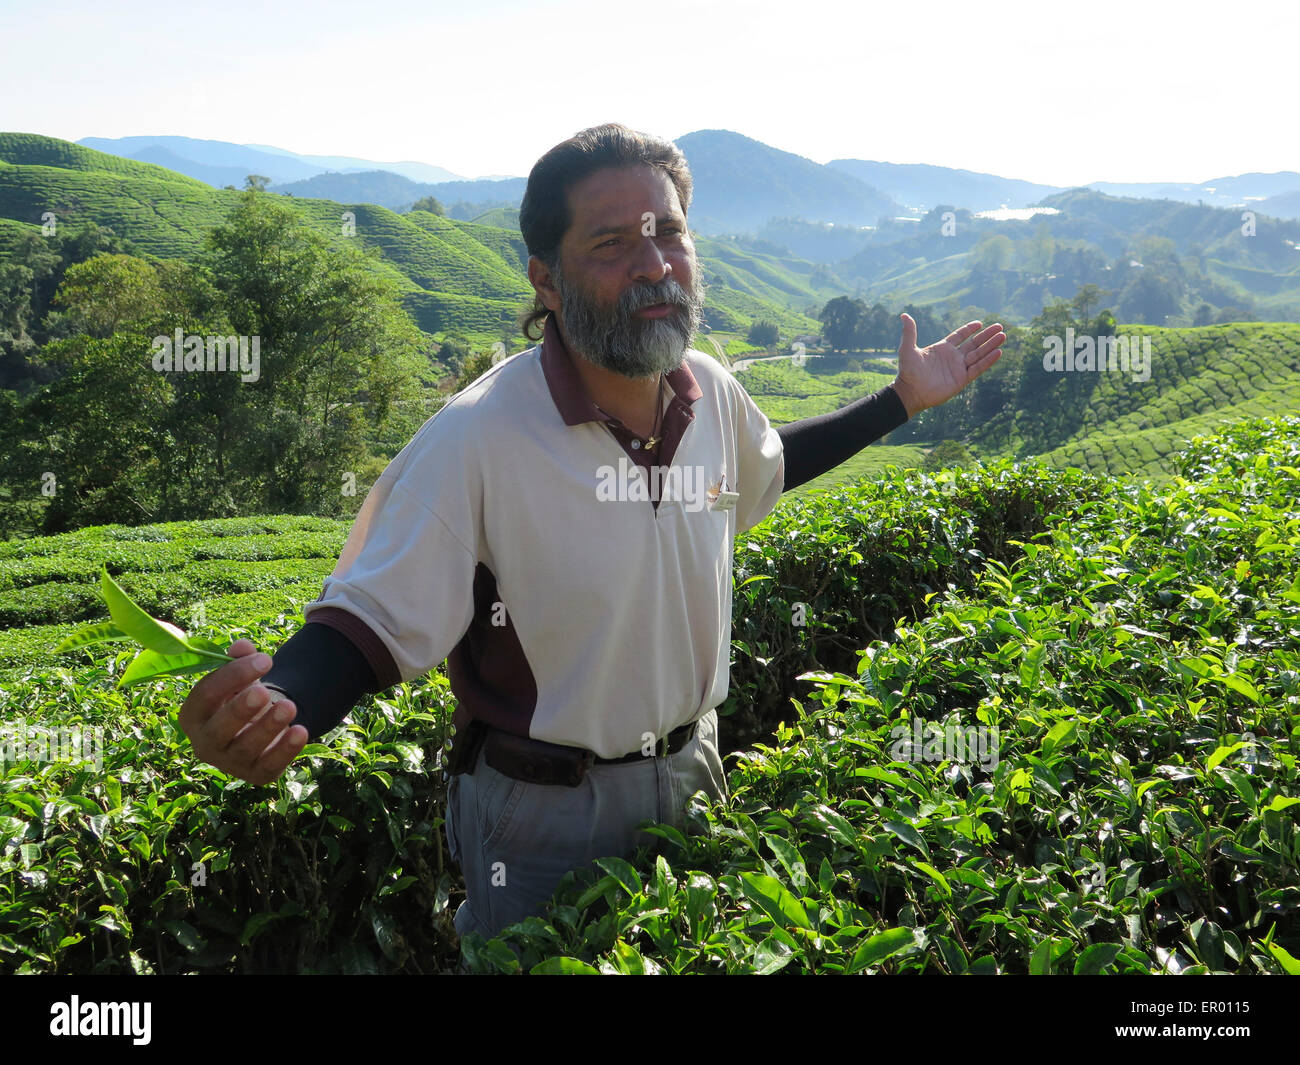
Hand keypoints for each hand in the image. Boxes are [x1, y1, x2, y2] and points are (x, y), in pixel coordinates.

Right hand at [178, 639, 307, 784]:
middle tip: (265, 692)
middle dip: (241, 710)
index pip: (206, 695)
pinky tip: (300, 731)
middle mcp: (204, 743)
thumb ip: (240, 660)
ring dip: (268, 727)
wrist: (260, 726)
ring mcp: (229, 763)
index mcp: (193, 715)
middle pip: (219, 729)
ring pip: (245, 748)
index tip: (265, 659)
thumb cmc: (242, 697)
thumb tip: (242, 647)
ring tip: (289, 706)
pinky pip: (269, 766)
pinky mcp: (255, 775)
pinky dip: (286, 750)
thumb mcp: (240, 678)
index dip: (233, 675)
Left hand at [891, 313, 1004, 417]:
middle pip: (974, 344)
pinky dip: (988, 361)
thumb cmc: (908, 371)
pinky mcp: (962, 379)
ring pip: (979, 354)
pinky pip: (978, 368)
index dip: (969, 329)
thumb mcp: (908, 349)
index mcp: (942, 348)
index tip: (980, 323)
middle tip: (999, 327)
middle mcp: (953, 357)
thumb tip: (904, 314)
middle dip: (986, 336)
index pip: (959, 336)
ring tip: (1003, 336)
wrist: (911, 392)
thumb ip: (909, 332)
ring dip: (991, 346)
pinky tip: (998, 352)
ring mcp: (958, 368)